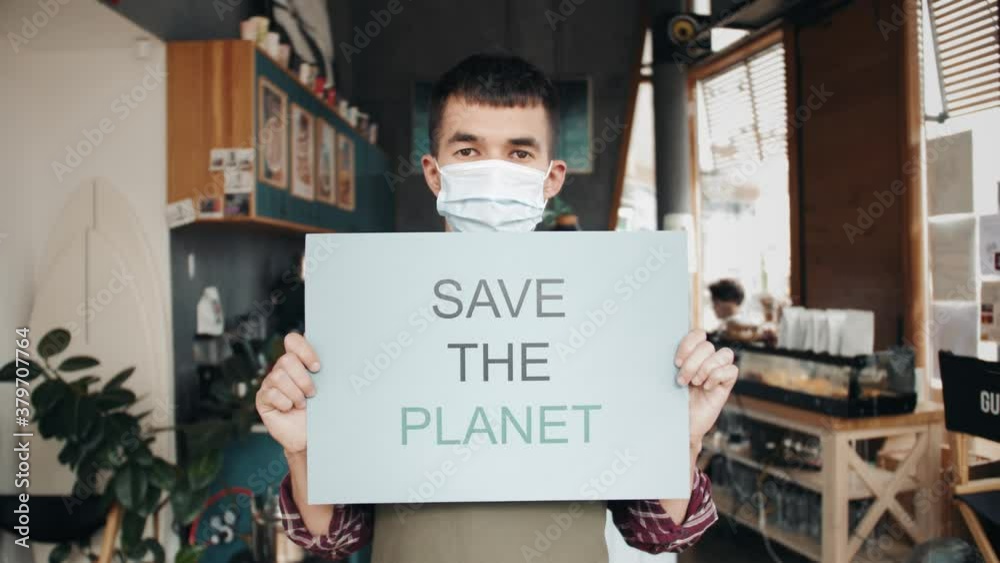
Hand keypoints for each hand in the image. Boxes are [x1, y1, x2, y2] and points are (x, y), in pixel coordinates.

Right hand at [256, 333, 320, 453]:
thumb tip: (340, 350)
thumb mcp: (326, 388)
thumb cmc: (319, 410)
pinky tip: (289, 408)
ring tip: (302, 403)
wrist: (310, 436)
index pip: (293, 341)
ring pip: (279, 376)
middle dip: (303, 379)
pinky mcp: (262, 398)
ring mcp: (270, 383)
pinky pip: (271, 393)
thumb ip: (326, 370)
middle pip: (287, 359)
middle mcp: (282, 369)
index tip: (317, 367)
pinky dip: (285, 403)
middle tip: (312, 393)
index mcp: (297, 361)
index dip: (304, 350)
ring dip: (295, 393)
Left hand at [674, 330, 737, 439]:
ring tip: (695, 383)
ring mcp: (718, 371)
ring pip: (724, 354)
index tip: (676, 363)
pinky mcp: (726, 384)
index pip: (698, 334)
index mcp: (691, 354)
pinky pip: (731, 370)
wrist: (678, 425)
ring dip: (706, 369)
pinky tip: (707, 388)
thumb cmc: (669, 400)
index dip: (689, 344)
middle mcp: (706, 360)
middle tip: (682, 381)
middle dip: (692, 363)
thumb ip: (670, 362)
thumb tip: (658, 347)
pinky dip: (717, 377)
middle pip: (708, 346)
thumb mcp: (665, 378)